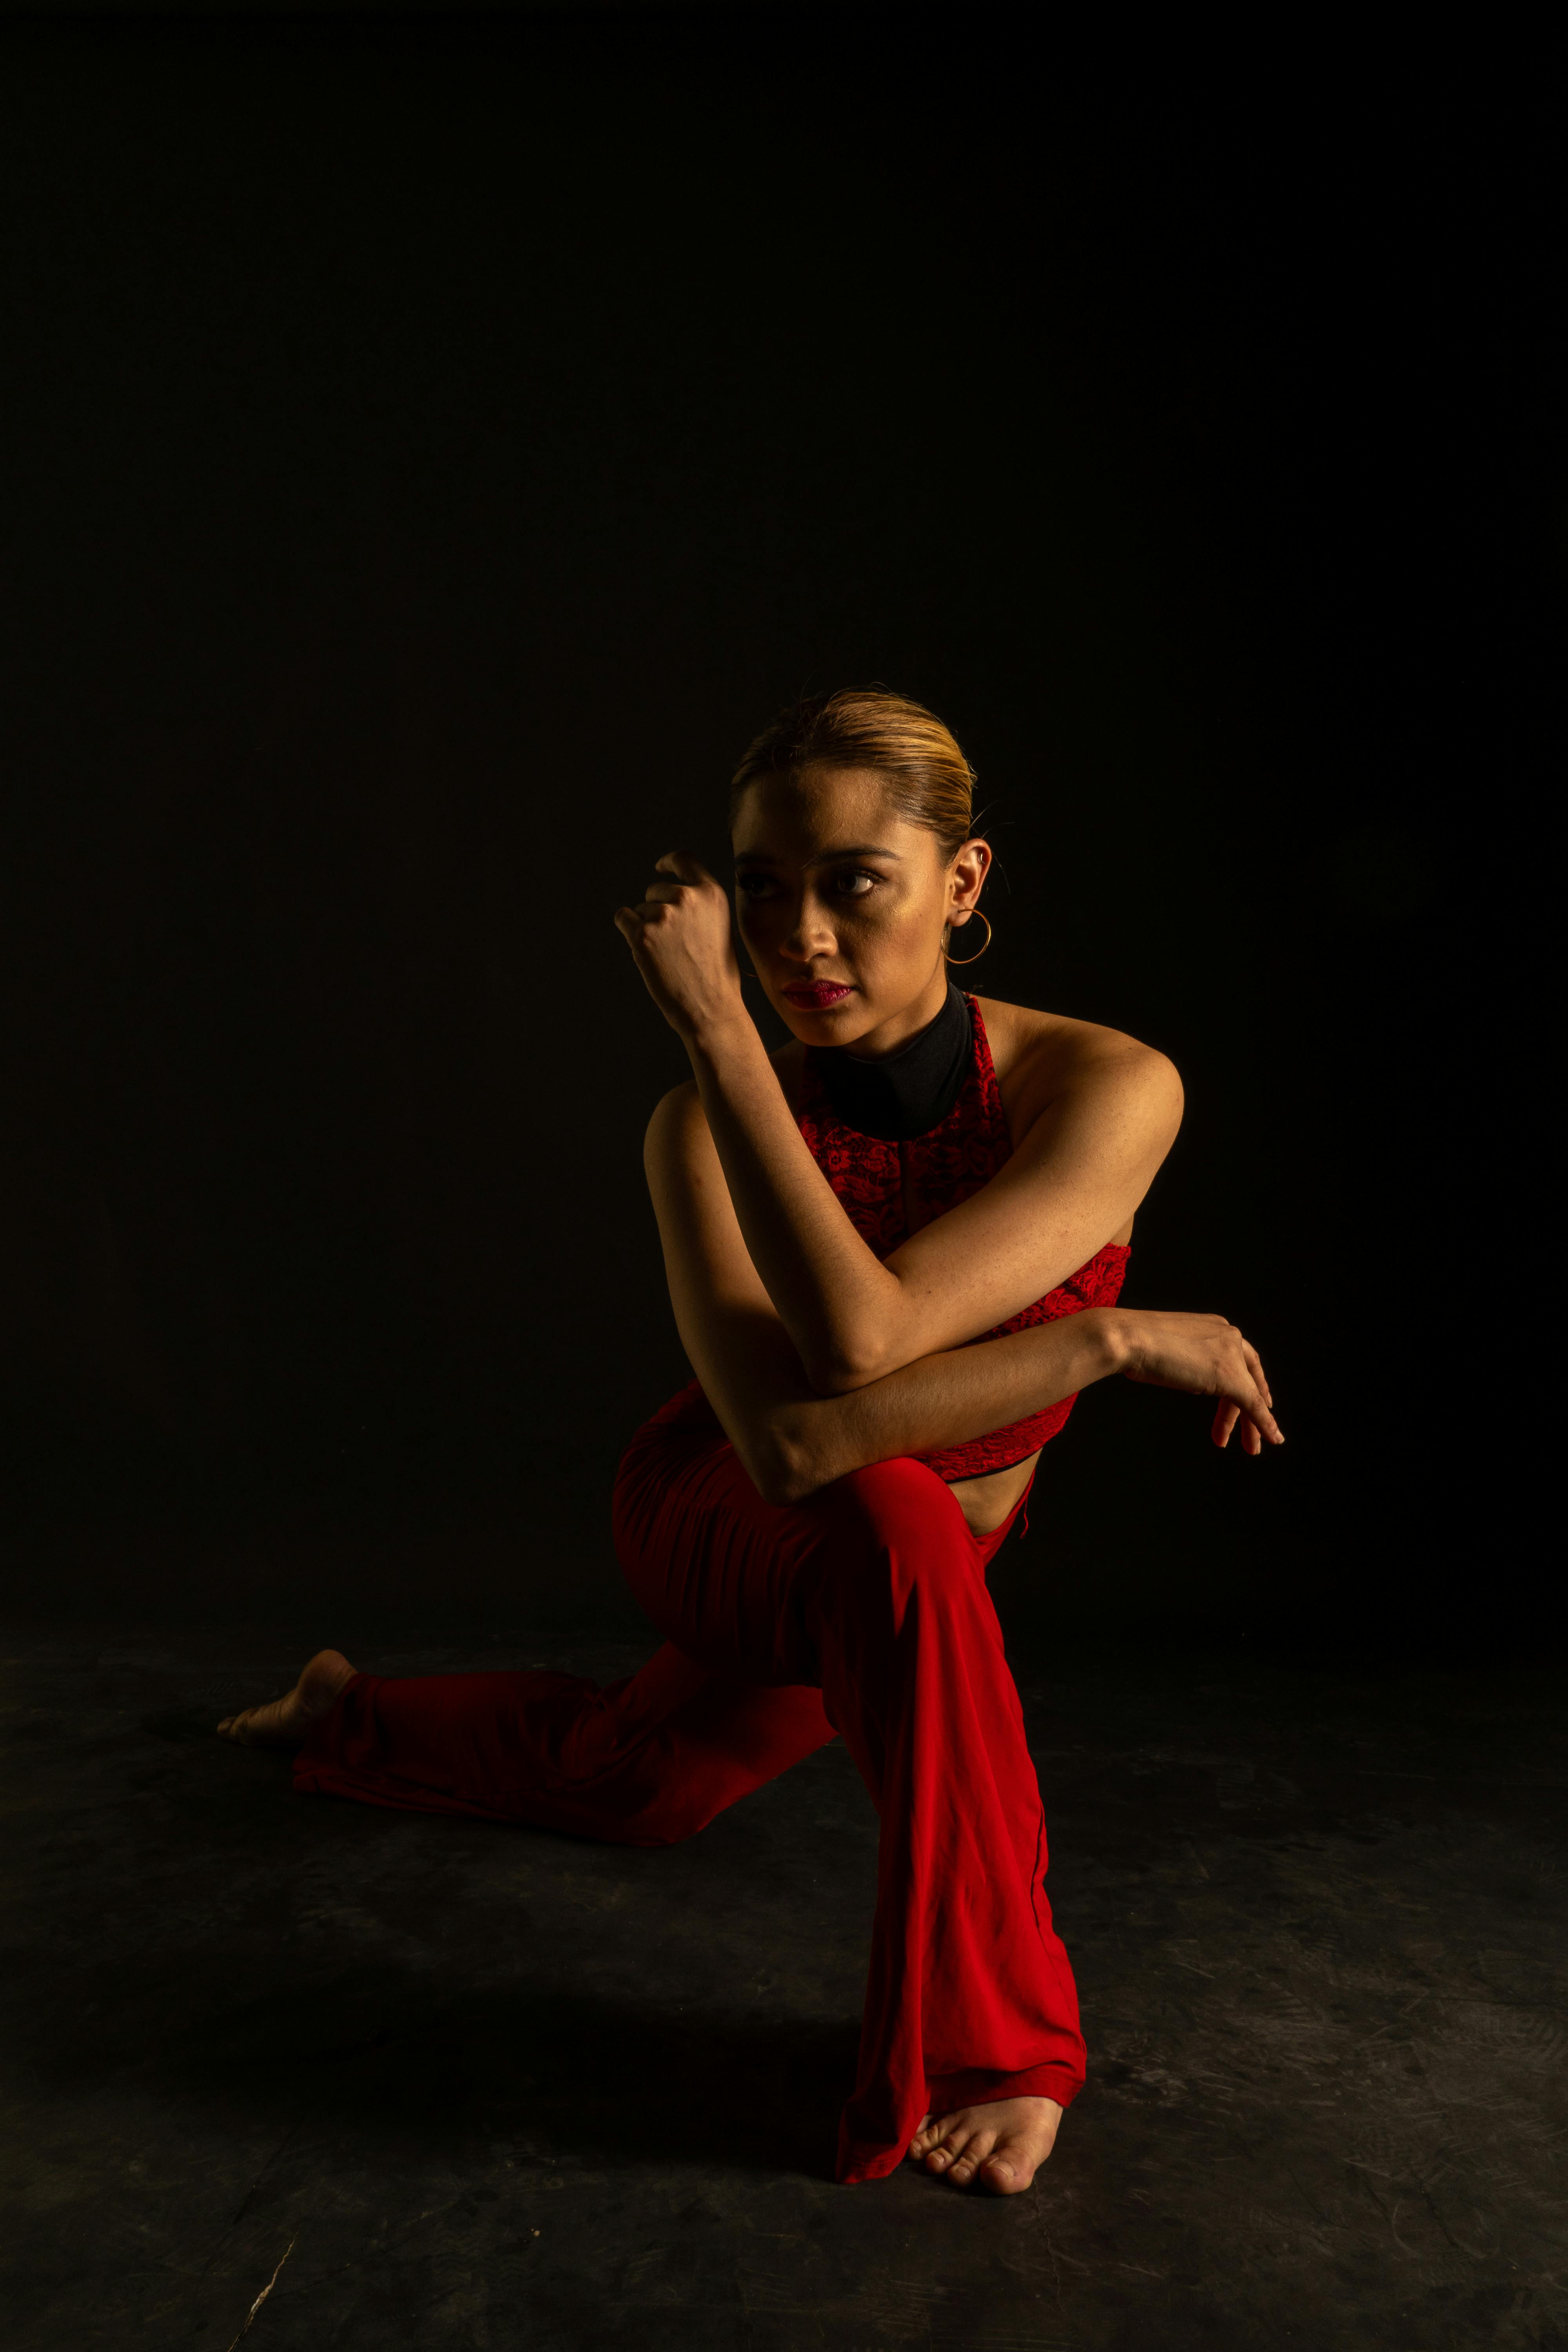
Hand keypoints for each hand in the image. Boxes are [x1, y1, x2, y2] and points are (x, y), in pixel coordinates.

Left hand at [614, 852, 745, 1041]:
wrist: (710, 1006)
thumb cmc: (716, 972)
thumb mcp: (719, 926)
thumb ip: (699, 905)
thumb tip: (672, 896)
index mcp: (711, 893)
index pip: (683, 859)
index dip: (668, 862)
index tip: (659, 868)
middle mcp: (686, 897)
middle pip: (655, 889)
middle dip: (656, 908)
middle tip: (673, 942)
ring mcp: (662, 915)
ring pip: (640, 909)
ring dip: (647, 927)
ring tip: (668, 954)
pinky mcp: (641, 934)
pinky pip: (623, 918)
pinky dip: (628, 930)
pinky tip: (645, 950)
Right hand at [1115, 1309, 1282, 1453]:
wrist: (1131, 1338)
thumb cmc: (1135, 1343)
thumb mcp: (1168, 1350)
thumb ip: (1187, 1362)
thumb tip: (1192, 1380)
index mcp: (1215, 1327)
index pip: (1240, 1358)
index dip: (1251, 1382)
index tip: (1252, 1401)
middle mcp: (1228, 1336)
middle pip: (1248, 1378)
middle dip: (1250, 1409)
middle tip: (1252, 1435)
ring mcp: (1230, 1354)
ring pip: (1251, 1395)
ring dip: (1253, 1424)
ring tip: (1252, 1447)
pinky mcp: (1230, 1375)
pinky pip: (1253, 1403)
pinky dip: (1263, 1423)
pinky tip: (1271, 1437)